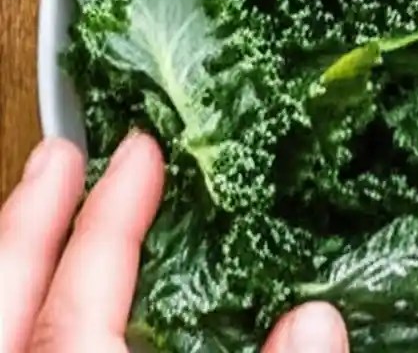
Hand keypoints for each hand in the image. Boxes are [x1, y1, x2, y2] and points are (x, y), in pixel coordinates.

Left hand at [0, 132, 348, 352]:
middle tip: (60, 156)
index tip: (139, 154)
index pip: (80, 305)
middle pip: (6, 299)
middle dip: (31, 220)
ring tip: (44, 208)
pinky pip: (16, 349)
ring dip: (17, 262)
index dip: (110, 219)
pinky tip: (51, 307)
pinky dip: (25, 316)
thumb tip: (316, 321)